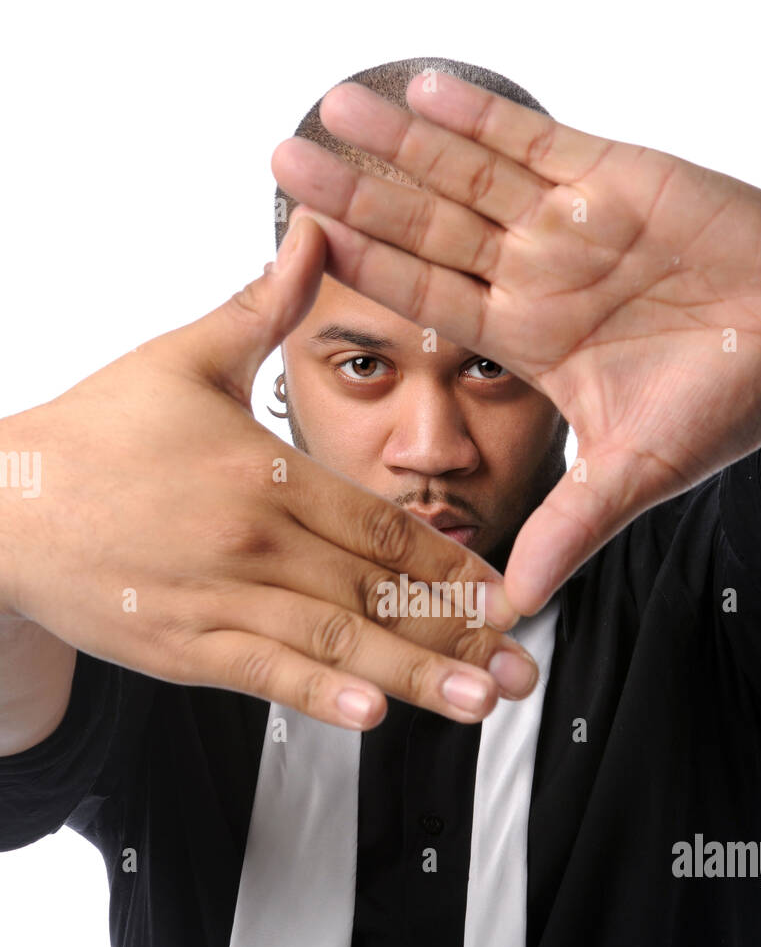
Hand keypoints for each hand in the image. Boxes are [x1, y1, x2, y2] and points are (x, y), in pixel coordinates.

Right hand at [0, 215, 536, 729]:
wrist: (4, 505)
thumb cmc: (97, 433)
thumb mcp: (183, 357)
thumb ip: (263, 304)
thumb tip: (318, 228)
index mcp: (264, 471)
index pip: (382, 525)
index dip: (453, 563)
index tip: (508, 592)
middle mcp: (252, 539)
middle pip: (375, 592)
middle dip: (457, 631)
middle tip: (523, 661)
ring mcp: (217, 599)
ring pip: (333, 642)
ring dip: (414, 675)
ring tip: (479, 701)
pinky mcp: (181, 647)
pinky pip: (263, 675)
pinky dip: (319, 696)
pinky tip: (372, 718)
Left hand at [271, 71, 760, 611]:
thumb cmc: (725, 403)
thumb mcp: (634, 472)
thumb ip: (571, 526)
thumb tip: (512, 605)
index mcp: (526, 338)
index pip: (426, 301)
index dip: (365, 272)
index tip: (297, 248)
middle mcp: (534, 275)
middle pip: (426, 228)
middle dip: (357, 195)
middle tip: (285, 160)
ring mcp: (570, 222)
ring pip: (468, 174)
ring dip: (401, 142)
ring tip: (334, 105)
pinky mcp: (617, 175)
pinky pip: (538, 138)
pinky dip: (484, 114)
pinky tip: (425, 89)